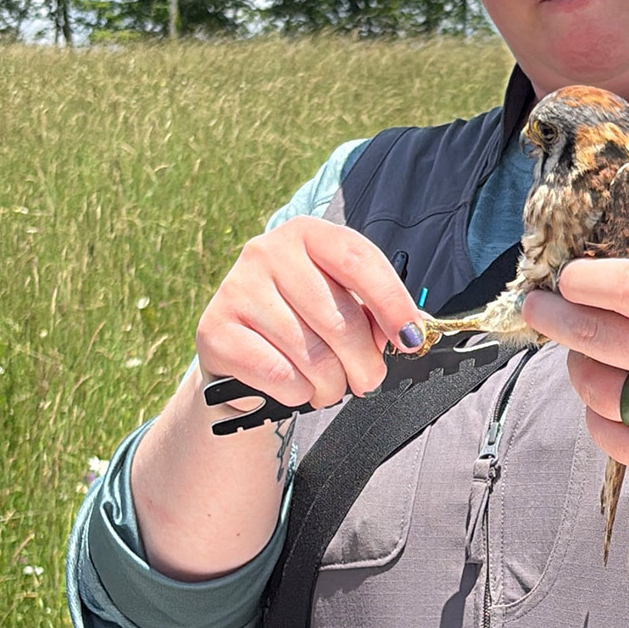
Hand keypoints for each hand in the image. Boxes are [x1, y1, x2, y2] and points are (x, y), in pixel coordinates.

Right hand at [193, 216, 420, 410]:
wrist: (241, 357)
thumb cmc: (305, 325)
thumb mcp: (344, 306)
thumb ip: (378, 313)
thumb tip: (414, 332)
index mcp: (308, 235)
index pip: (358, 262)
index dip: (392, 303)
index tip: (411, 338)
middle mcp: (267, 252)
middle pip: (338, 317)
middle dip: (365, 361)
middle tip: (370, 379)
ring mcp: (236, 288)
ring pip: (311, 353)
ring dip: (332, 384)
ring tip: (331, 387)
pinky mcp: (214, 330)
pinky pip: (279, 374)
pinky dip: (299, 392)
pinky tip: (297, 388)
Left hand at [518, 258, 628, 505]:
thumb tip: (596, 280)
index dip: (587, 279)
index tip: (565, 278)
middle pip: (597, 335)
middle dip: (554, 317)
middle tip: (538, 308)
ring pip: (592, 385)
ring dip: (580, 367)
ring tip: (591, 358)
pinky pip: (604, 430)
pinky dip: (599, 413)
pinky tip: (617, 402)